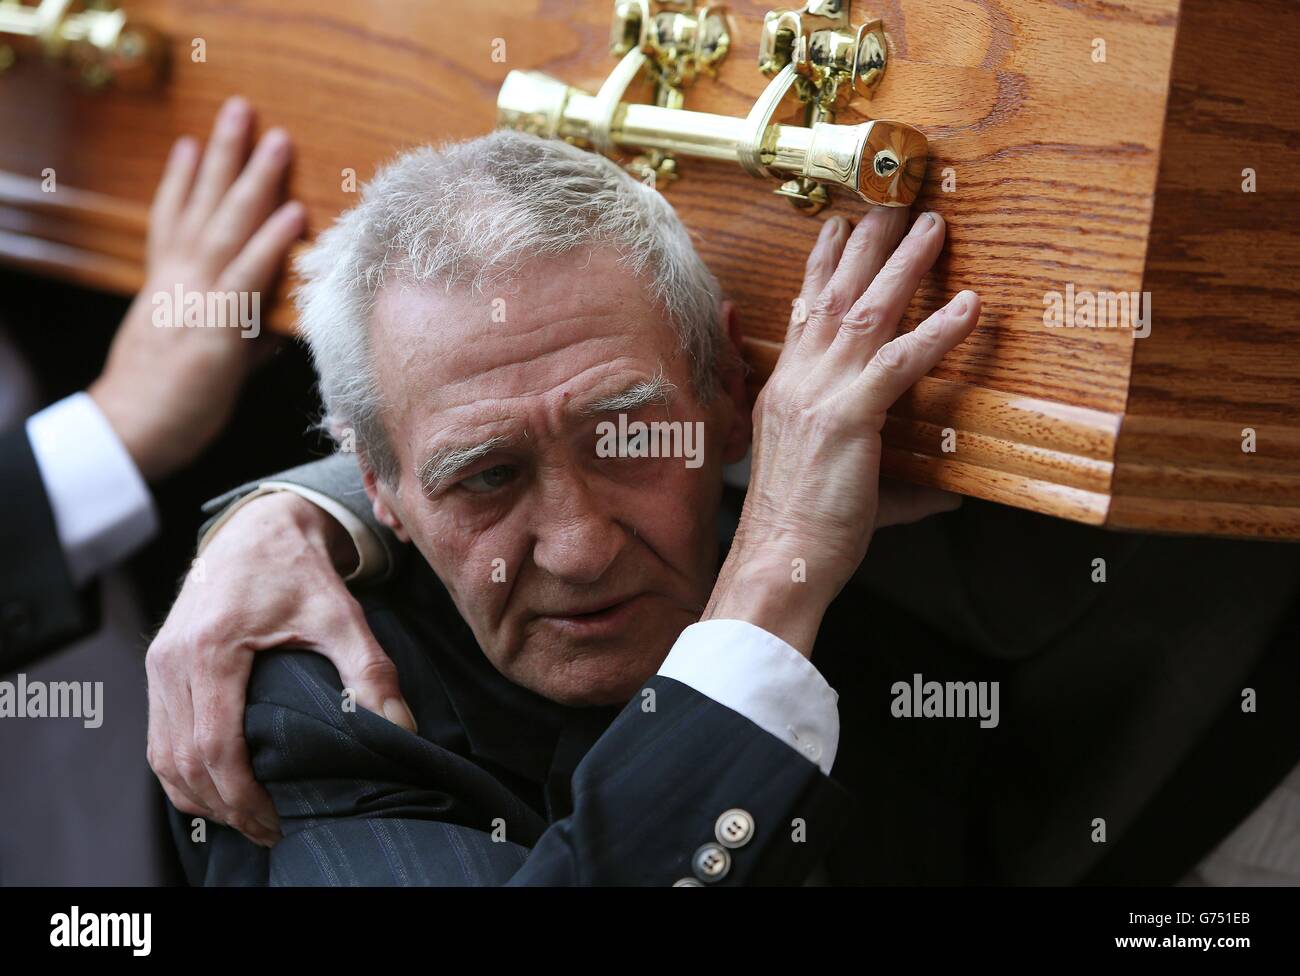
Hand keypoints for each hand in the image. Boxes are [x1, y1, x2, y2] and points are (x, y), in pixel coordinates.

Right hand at [90, 96, 305, 480]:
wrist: (130, 433)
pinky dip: (271, 242)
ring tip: (276, 139)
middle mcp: (178, 282)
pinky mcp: (217, 326)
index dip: (181, 181)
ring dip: (254, 179)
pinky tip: (292, 211)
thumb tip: (271, 330)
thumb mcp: (198, 359)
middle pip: (201, 205)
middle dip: (224, 155)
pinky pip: (248, 275)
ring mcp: (197, 299)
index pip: (172, 221)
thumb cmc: (163, 404)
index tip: (190, 144)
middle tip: (242, 110)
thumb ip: (237, 336)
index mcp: (167, 288)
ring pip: (227, 225)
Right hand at [145, 492, 415, 845]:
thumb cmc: (300, 570)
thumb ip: (369, 671)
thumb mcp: (342, 615)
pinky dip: (182, 771)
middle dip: (223, 806)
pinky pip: (158, 737)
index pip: (214, 744)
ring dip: (198, 796)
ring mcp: (158, 664)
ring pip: (162, 756)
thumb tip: (402, 728)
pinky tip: (217, 789)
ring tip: (245, 819)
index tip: (274, 821)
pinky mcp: (158, 666)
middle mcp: (172, 659)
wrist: (259, 526)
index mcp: (211, 648)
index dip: (241, 794)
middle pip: (182, 760)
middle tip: (267, 831)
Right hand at [705, 209, 980, 655]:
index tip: (837, 227)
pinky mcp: (848, 415)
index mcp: (786, 390)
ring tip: (931, 225)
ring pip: (865, 312)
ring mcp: (820, 393)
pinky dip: (937, 330)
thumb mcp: (846, 491)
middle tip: (889, 201)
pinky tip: (969, 305)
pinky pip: (900, 361)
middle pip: (832, 294)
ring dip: (900, 263)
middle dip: (862, 243)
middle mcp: (797, 380)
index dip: (822, 266)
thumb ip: (902, 485)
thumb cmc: (801, 531)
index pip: (803, 313)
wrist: (777, 560)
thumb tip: (951, 492)